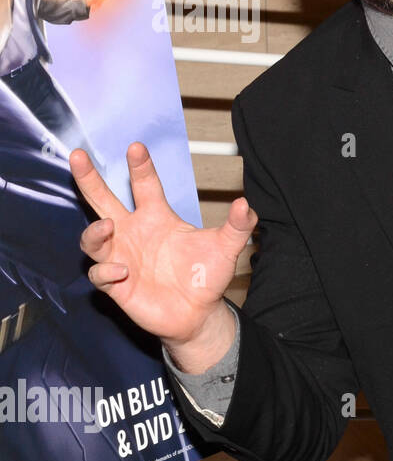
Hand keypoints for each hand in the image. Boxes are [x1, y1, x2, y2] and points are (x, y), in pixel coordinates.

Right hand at [70, 142, 256, 345]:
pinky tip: (123, 270)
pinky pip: (99, 273)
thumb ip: (237, 226)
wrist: (199, 313)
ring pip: (93, 239)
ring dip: (95, 232)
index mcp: (157, 218)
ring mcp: (121, 257)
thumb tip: (246, 204)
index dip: (140, 167)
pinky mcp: (116, 284)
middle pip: (103, 201)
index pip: (145, 186)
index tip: (136, 147)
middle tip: (78, 156)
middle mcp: (134, 233)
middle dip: (89, 179)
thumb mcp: (226, 248)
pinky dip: (106, 270)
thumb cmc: (206, 276)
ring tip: (109, 226)